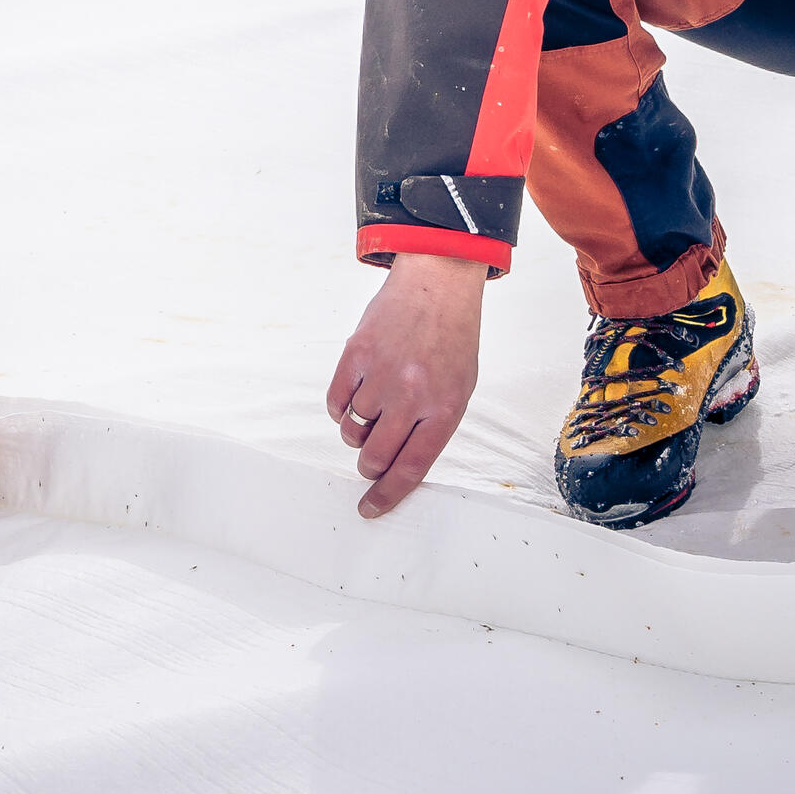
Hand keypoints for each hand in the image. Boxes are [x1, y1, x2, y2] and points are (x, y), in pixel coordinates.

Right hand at [323, 252, 487, 517]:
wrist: (437, 284)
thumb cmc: (451, 340)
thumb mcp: (458, 389)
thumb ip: (431, 427)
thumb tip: (397, 464)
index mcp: (444, 409)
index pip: (410, 468)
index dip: (386, 495)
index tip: (369, 508)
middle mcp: (411, 396)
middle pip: (375, 456)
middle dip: (368, 466)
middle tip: (369, 459)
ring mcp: (381, 374)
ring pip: (352, 429)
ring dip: (356, 430)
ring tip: (372, 410)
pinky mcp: (356, 354)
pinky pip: (335, 401)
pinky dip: (339, 408)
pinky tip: (353, 396)